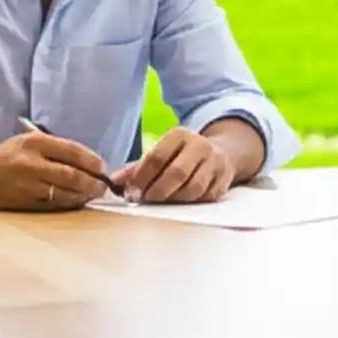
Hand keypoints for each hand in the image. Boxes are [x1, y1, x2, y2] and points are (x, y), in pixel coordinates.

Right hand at [0, 132, 108, 210]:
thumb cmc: (6, 156)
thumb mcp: (29, 142)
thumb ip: (55, 148)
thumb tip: (88, 162)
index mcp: (35, 143)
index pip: (72, 150)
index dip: (91, 160)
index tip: (102, 167)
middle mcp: (32, 163)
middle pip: (72, 174)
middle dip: (92, 182)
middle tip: (103, 186)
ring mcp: (28, 184)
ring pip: (65, 192)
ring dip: (83, 195)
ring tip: (93, 194)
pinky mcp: (24, 201)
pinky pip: (53, 204)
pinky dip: (69, 203)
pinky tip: (77, 202)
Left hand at [112, 127, 234, 203]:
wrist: (221, 152)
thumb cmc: (182, 157)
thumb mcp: (162, 154)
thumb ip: (137, 168)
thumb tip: (114, 181)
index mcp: (180, 135)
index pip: (157, 157)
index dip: (142, 177)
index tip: (131, 191)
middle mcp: (200, 145)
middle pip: (176, 173)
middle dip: (158, 191)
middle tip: (146, 200)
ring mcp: (215, 162)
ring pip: (193, 188)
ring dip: (174, 199)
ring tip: (162, 201)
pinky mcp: (224, 179)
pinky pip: (205, 197)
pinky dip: (190, 203)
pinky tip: (180, 202)